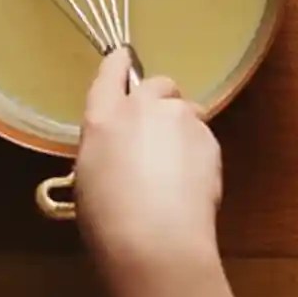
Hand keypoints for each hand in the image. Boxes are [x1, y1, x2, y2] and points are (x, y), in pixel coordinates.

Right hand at [75, 49, 222, 267]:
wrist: (156, 240)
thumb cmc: (108, 219)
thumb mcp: (88, 177)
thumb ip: (106, 146)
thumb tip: (121, 147)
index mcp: (103, 116)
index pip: (111, 72)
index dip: (119, 64)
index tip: (124, 56)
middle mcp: (142, 107)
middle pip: (157, 84)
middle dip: (159, 100)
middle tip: (156, 133)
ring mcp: (180, 118)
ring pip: (186, 109)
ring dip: (182, 126)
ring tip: (175, 166)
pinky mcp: (209, 137)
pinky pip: (203, 135)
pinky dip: (198, 151)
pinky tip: (190, 182)